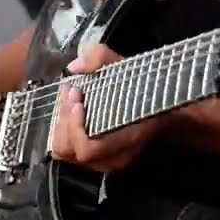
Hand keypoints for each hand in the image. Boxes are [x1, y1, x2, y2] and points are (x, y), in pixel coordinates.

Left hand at [51, 44, 162, 172]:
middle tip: (71, 92)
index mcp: (127, 139)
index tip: (78, 98)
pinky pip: (68, 151)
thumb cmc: (142, 86)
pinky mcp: (94, 158)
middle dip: (66, 120)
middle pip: (73, 151)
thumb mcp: (124, 66)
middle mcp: (114, 157)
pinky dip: (63, 130)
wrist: (157, 102)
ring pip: (66, 153)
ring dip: (62, 124)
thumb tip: (75, 67)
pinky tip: (70, 110)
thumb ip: (100, 58)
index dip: (75, 127)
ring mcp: (104, 161)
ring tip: (69, 99)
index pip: (89, 149)